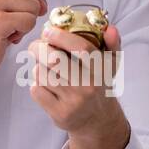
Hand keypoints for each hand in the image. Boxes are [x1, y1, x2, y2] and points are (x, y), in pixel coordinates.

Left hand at [28, 22, 129, 148]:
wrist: (97, 120)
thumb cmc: (99, 85)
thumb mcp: (110, 65)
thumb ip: (112, 44)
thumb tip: (109, 28)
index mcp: (101, 71)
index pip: (81, 48)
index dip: (61, 36)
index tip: (48, 31)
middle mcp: (88, 87)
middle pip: (55, 60)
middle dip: (39, 48)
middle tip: (35, 45)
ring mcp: (73, 102)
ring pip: (42, 74)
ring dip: (38, 67)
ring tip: (43, 66)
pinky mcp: (60, 114)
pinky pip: (37, 91)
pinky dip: (36, 84)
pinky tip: (45, 84)